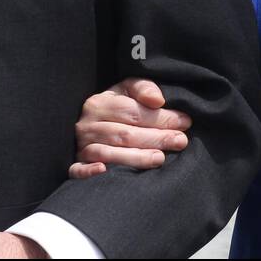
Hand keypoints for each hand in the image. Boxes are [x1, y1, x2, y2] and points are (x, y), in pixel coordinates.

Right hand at [69, 77, 190, 178]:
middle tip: (181, 141)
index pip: (132, 112)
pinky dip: (89, 172)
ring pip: (108, 154)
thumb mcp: (127, 91)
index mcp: (99, 104)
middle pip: (124, 134)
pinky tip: (105, 171)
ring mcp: (81, 147)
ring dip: (136, 157)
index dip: (160, 118)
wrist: (91, 125)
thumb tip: (158, 100)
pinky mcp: (76, 165)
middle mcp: (87, 125)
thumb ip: (143, 89)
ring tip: (161, 158)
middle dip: (155, 138)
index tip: (184, 122)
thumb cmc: (116, 108)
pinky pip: (78, 170)